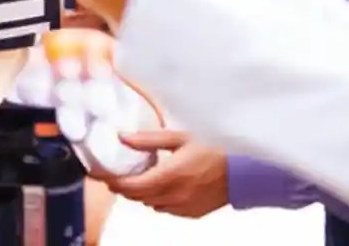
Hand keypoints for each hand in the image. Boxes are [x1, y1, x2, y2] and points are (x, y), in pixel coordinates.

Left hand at [104, 131, 229, 217]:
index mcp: (168, 175)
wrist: (247, 167)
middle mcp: (173, 195)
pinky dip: (161, 199)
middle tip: (121, 173)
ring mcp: (182, 206)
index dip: (111, 181)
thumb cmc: (219, 148)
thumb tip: (123, 138)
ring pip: (150, 204)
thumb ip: (149, 140)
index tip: (101, 174)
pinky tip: (168, 186)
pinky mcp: (192, 212)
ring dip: (144, 193)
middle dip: (125, 186)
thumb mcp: (182, 137)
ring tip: (148, 176)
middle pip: (136, 197)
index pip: (128, 186)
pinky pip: (167, 209)